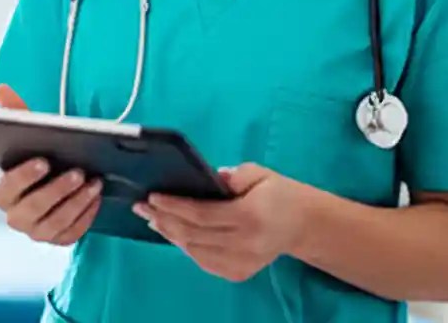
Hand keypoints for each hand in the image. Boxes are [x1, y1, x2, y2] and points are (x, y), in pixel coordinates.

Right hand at [0, 84, 101, 245]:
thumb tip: (3, 90)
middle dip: (56, 190)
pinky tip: (96, 198)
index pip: (7, 189)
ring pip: (54, 224)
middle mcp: (16, 216)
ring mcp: (37, 231)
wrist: (57, 180)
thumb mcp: (29, 134)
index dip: (24, 177)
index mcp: (4, 193)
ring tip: (94, 183)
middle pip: (32, 209)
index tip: (44, 161)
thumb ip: (15, 113)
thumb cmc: (41, 157)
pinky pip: (72, 234)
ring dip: (76, 203)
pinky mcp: (59, 238)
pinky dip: (86, 217)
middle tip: (78, 172)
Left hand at [134, 163, 313, 282]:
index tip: (153, 196)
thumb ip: (230, 176)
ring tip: (154, 219)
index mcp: (250, 216)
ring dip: (170, 235)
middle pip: (193, 235)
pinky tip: (174, 234)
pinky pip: (204, 262)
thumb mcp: (259, 173)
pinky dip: (186, 248)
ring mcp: (242, 263)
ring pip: (195, 252)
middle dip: (164, 219)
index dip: (174, 206)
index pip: (201, 214)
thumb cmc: (280, 193)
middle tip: (143, 207)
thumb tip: (199, 182)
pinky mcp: (239, 273)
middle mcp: (245, 244)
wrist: (305, 224)